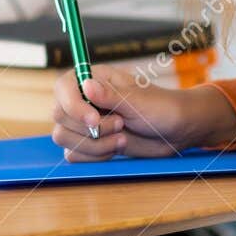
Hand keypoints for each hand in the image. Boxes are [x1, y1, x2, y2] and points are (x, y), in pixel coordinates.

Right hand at [50, 66, 235, 161]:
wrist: (175, 132)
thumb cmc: (161, 108)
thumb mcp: (138, 101)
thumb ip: (111, 96)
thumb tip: (86, 85)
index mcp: (93, 79)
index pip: (63, 88)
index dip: (73, 106)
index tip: (93, 121)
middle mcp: (84, 99)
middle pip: (60, 116)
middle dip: (90, 129)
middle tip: (121, 126)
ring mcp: (84, 123)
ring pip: (63, 137)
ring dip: (93, 145)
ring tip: (122, 139)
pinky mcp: (88, 143)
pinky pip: (73, 155)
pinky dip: (94, 156)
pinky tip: (116, 148)